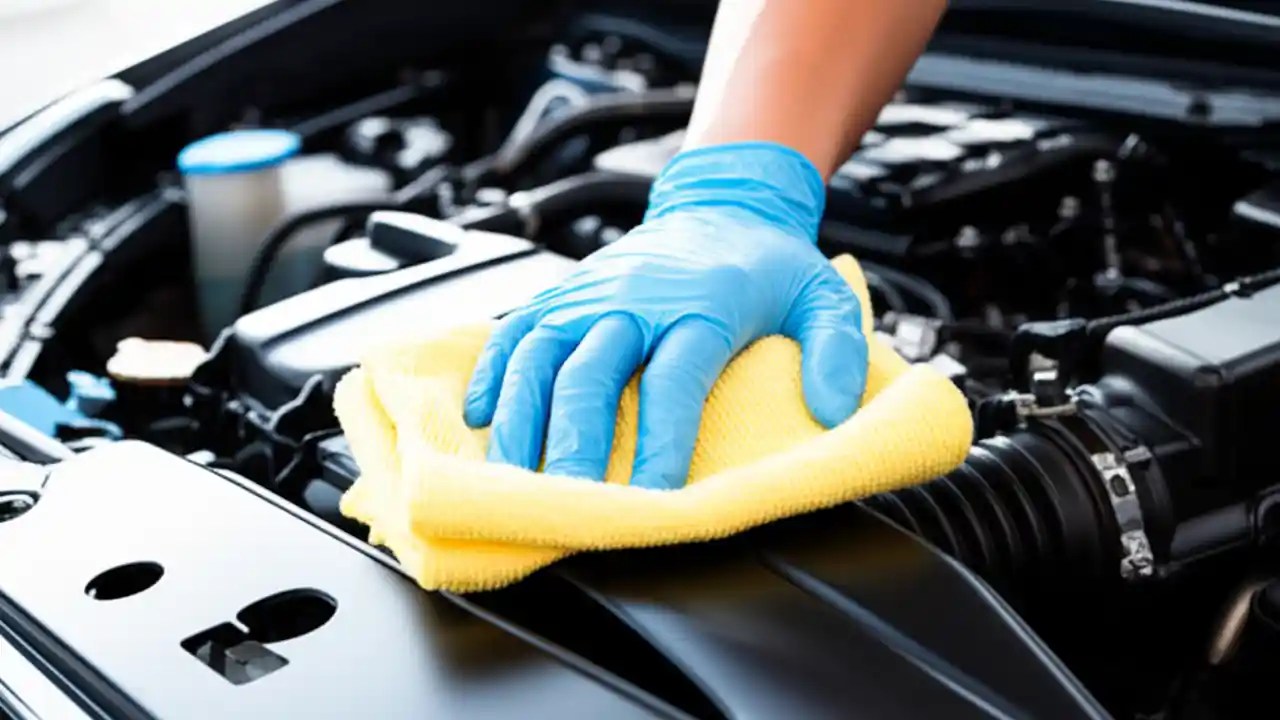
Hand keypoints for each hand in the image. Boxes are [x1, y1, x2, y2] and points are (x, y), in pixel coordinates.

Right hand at [464, 142, 867, 488]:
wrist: (722, 203)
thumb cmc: (770, 264)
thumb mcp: (823, 296)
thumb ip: (837, 349)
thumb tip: (832, 410)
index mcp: (701, 305)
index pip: (674, 377)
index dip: (661, 438)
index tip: (654, 494)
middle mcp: (636, 299)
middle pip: (591, 371)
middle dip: (574, 439)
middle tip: (566, 498)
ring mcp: (590, 294)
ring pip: (538, 353)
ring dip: (519, 415)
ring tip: (510, 474)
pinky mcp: (561, 294)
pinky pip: (514, 330)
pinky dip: (492, 373)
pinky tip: (481, 417)